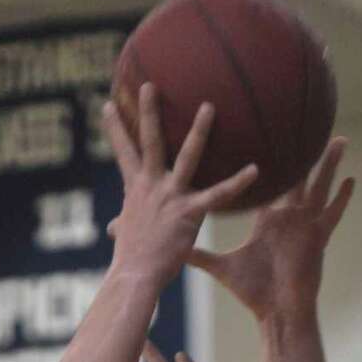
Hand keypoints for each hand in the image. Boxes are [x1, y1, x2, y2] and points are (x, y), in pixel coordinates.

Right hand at [103, 83, 258, 288]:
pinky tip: (254, 169)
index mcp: (136, 190)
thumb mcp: (124, 236)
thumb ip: (122, 225)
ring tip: (209, 106)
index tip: (107, 104)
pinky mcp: (190, 213)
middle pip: (150, 142)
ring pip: (187, 156)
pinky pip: (218, 195)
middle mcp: (152, 186)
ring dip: (198, 131)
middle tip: (149, 84)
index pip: (123, 153)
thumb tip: (112, 228)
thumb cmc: (132, 260)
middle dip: (149, 112)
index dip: (115, 129)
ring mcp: (171, 197)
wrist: (137, 277)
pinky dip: (237, 182)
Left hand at [188, 137, 353, 322]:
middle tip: (307, 122)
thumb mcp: (223, 268)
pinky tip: (352, 180)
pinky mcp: (318, 239)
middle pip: (298, 177)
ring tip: (339, 139)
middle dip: (303, 152)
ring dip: (330, 165)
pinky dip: (342, 199)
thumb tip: (174, 249)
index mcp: (268, 220)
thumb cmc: (253, 292)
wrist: (277, 314)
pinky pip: (333, 214)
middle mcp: (289, 218)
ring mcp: (306, 227)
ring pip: (320, 187)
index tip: (267, 135)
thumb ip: (200, 255)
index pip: (268, 184)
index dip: (268, 162)